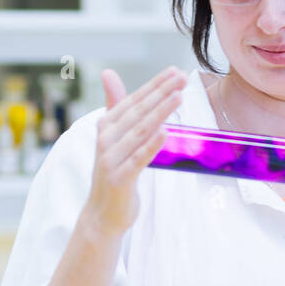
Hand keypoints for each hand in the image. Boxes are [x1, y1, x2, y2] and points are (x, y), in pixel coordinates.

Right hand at [84, 66, 185, 236]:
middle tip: (182, 78)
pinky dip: (151, 145)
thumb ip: (115, 106)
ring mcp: (111, 160)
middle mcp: (105, 140)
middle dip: (161, 93)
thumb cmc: (114, 172)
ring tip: (178, 97)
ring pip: (139, 132)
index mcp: (105, 127)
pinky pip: (138, 159)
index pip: (133, 101)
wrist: (102, 213)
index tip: (175, 71)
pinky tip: (165, 132)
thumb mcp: (114, 137)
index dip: (154, 85)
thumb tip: (108, 72)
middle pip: (138, 112)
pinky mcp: (120, 179)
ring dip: (159, 113)